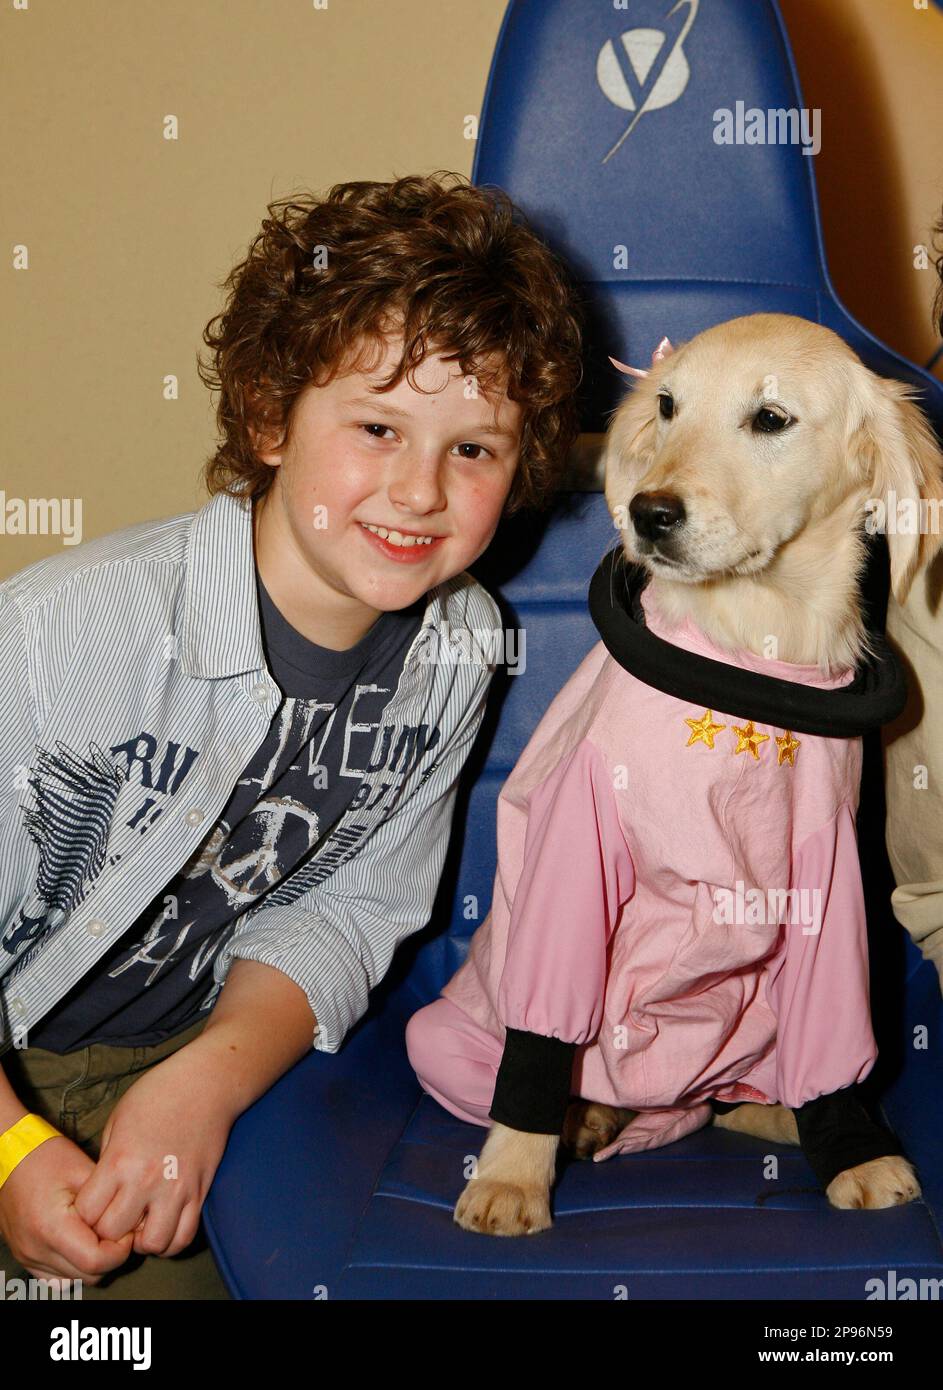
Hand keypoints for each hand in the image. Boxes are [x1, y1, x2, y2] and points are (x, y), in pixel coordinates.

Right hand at [0, 1131, 135, 1284]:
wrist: (11, 1156)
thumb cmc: (48, 1158)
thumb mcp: (84, 1172)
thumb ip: (109, 1202)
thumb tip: (133, 1224)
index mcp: (51, 1227)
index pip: (95, 1261)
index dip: (120, 1250)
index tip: (127, 1229)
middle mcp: (36, 1249)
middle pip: (88, 1275)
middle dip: (110, 1256)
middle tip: (118, 1230)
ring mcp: (28, 1256)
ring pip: (75, 1279)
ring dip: (93, 1262)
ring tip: (99, 1233)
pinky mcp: (25, 1257)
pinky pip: (58, 1278)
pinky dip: (74, 1267)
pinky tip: (82, 1243)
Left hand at [72, 1043, 233, 1258]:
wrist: (206, 1083)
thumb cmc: (157, 1094)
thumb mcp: (117, 1120)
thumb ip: (106, 1161)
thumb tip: (102, 1193)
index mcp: (119, 1161)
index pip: (87, 1214)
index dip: (84, 1214)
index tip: (92, 1204)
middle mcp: (146, 1180)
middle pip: (113, 1234)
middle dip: (108, 1230)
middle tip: (114, 1215)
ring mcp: (176, 1189)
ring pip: (152, 1245)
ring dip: (141, 1240)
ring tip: (141, 1223)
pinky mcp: (200, 1193)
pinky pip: (184, 1237)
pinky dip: (171, 1240)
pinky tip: (164, 1222)